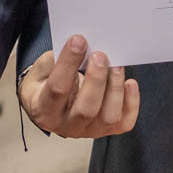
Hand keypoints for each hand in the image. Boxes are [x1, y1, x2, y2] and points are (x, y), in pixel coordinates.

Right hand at [18, 35, 139, 137]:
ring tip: (115, 65)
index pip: (57, 89)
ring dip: (115, 87)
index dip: (68, 63)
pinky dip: (132, 102)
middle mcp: (67, 125)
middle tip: (100, 55)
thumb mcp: (41, 69)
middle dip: (97, 78)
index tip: (78, 41)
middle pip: (86, 109)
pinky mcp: (106, 129)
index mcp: (45, 110)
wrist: (49, 104)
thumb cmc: (45, 84)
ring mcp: (88, 131)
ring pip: (109, 117)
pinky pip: (125, 122)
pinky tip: (129, 83)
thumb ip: (56, 58)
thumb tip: (80, 45)